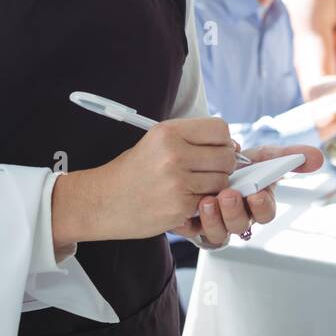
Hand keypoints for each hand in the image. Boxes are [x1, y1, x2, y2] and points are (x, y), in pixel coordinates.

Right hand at [93, 117, 237, 239]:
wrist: (101, 201)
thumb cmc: (132, 171)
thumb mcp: (156, 142)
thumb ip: (192, 139)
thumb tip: (234, 145)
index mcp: (168, 132)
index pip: (219, 129)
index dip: (223, 140)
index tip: (217, 149)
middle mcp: (173, 154)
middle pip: (226, 155)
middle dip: (224, 165)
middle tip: (207, 171)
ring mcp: (177, 182)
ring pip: (222, 181)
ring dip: (214, 186)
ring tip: (192, 186)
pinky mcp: (179, 207)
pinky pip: (208, 202)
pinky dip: (202, 203)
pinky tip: (183, 200)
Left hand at [169, 144, 323, 247]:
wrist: (203, 166)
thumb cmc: (239, 167)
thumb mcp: (262, 157)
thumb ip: (289, 156)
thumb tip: (318, 158)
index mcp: (258, 204)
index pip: (265, 213)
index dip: (262, 206)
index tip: (257, 193)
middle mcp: (239, 218)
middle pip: (241, 226)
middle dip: (235, 212)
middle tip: (228, 194)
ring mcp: (218, 225)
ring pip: (218, 233)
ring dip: (214, 218)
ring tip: (207, 201)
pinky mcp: (195, 227)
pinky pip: (194, 232)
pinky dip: (192, 221)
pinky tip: (190, 207)